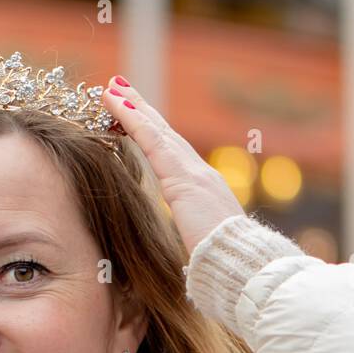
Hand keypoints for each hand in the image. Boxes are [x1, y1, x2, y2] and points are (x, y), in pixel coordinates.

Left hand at [100, 77, 245, 257]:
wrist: (240, 263)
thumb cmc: (222, 264)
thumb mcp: (200, 246)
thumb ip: (189, 237)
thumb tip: (184, 251)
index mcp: (202, 190)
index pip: (172, 155)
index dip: (152, 133)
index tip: (134, 116)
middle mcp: (200, 173)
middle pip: (165, 134)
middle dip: (142, 109)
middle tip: (120, 87)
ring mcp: (193, 172)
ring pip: (157, 130)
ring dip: (133, 106)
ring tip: (112, 87)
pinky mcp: (182, 176)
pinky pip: (152, 140)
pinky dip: (133, 119)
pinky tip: (117, 104)